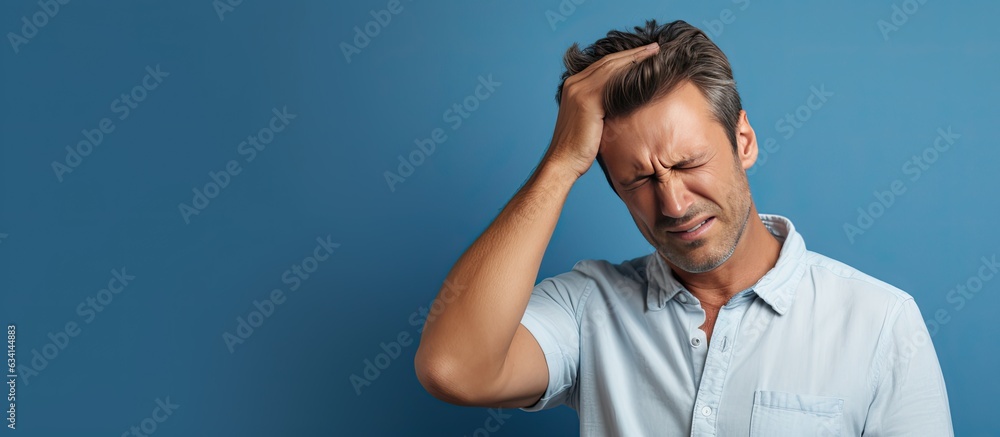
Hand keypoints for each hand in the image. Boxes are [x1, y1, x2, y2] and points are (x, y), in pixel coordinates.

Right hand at [543, 42, 659, 178]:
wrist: (564, 162)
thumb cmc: (579, 148)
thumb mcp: (590, 121)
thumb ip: (601, 106)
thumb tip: (623, 103)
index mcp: (573, 87)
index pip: (602, 66)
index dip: (624, 58)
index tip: (643, 54)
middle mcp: (574, 84)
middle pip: (608, 62)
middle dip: (633, 53)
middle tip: (654, 47)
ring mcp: (579, 90)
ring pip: (612, 67)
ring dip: (635, 58)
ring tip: (653, 53)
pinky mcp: (587, 100)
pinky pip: (611, 81)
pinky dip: (629, 73)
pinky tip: (644, 70)